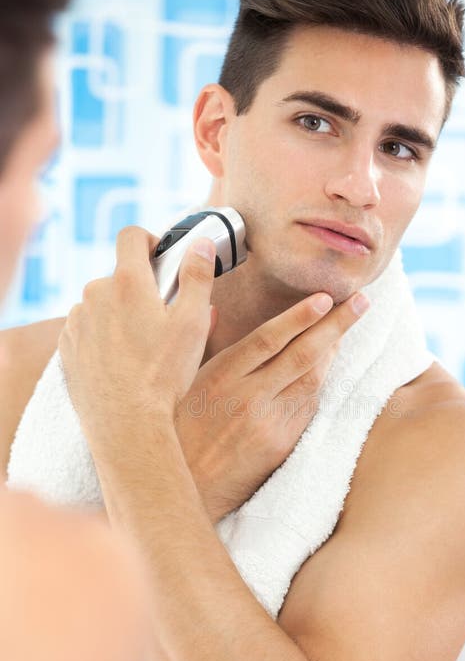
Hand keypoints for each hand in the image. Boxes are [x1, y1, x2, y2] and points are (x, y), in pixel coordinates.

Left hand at [58, 226, 217, 453]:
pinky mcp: (68, 347)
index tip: (163, 261)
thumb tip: (201, 244)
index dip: (150, 241)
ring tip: (144, 347)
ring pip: (103, 303)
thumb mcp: (193, 323)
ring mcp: (78, 321)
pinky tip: (123, 362)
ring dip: (121, 313)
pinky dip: (104, 337)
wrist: (126, 424)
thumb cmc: (163, 376)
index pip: (131, 236)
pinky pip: (87, 329)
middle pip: (120, 275)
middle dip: (142, 288)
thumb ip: (198, 277)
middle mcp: (95, 294)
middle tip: (165, 318)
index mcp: (128, 282)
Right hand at [174, 290, 369, 523]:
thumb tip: (211, 308)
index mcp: (220, 376)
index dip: (299, 316)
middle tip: (362, 302)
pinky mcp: (280, 446)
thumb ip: (200, 343)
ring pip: (312, 381)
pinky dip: (320, 385)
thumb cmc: (177, 429)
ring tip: (347, 329)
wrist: (185, 485)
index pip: (268, 339)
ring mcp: (268, 423)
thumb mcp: (179, 382)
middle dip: (335, 325)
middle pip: (302, 356)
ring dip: (333, 353)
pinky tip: (327, 367)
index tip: (325, 297)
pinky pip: (308, 408)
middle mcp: (247, 397)